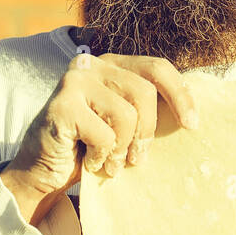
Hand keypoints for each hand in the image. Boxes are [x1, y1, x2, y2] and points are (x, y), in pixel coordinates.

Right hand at [1, 50, 199, 206]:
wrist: (42, 171)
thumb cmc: (89, 146)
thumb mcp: (124, 123)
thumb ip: (147, 108)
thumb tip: (193, 115)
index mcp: (112, 64)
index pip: (158, 68)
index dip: (180, 95)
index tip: (192, 125)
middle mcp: (92, 64)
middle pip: (145, 93)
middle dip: (146, 133)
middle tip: (136, 159)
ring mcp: (74, 81)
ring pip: (126, 116)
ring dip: (121, 149)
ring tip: (108, 162)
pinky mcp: (61, 105)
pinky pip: (104, 134)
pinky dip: (101, 156)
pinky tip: (88, 160)